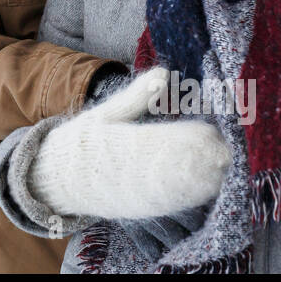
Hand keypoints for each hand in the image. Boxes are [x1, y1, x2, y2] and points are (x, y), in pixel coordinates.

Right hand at [29, 66, 230, 220]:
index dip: (203, 135)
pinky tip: (205, 179)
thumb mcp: (106, 113)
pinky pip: (184, 204)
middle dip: (212, 153)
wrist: (58, 181)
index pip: (185, 141)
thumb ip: (137, 96)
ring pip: (196, 188)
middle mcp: (146, 174)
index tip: (212, 124)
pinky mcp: (149, 209)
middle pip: (198, 166)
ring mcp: (149, 195)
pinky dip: (198, 190)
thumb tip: (163, 72)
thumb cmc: (82, 143)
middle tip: (222, 141)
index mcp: (135, 145)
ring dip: (210, 173)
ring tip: (217, 158)